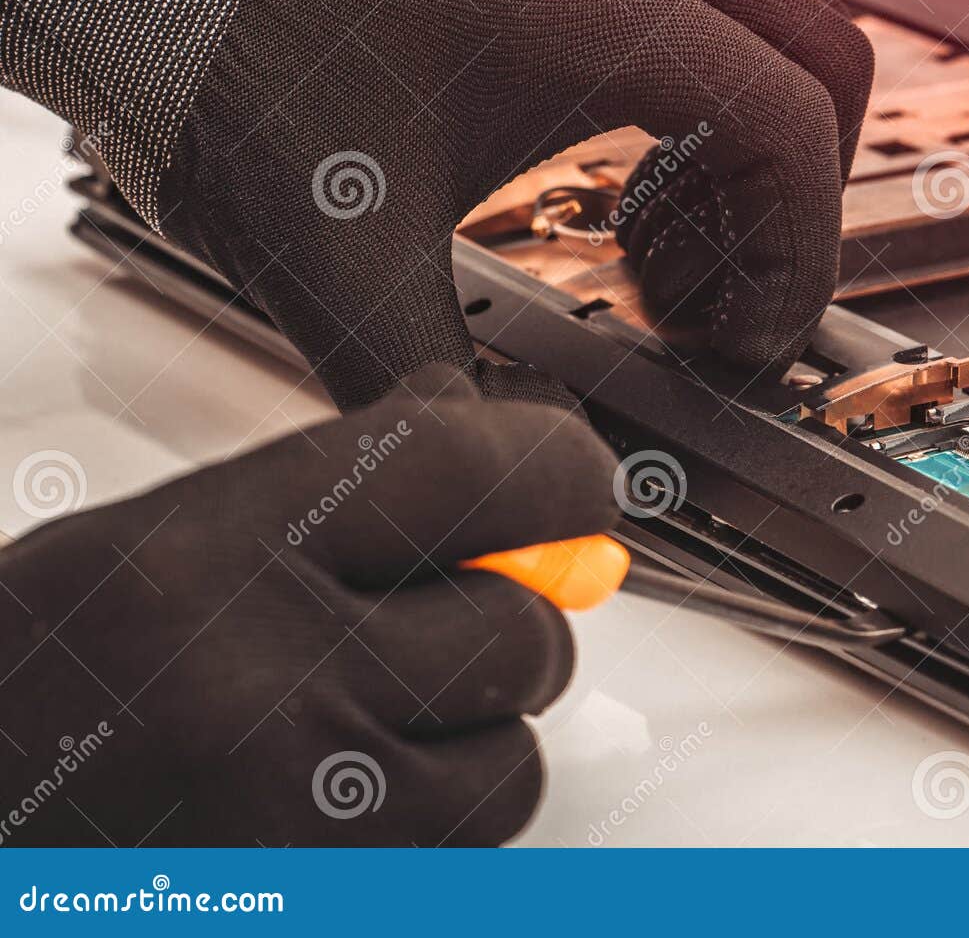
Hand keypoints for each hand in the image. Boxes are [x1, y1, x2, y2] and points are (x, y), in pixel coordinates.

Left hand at [0, 0, 873, 408]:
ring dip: (757, 154)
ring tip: (662, 257)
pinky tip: (623, 190)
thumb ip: (447, 402)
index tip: (749, 338)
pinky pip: (707, 16)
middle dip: (802, 199)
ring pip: (774, 30)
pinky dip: (707, 110)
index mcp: (593, 12)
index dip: (799, 251)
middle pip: (821, 60)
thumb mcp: (351, 278)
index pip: (790, 123)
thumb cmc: (237, 89)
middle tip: (728, 299)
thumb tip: (517, 502)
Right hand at [0, 365, 617, 844]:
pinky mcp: (319, 905)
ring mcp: (292, 816)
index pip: (464, 468)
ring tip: (365, 734)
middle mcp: (260, 678)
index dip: (557, 468)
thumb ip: (335, 474)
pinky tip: (345, 806)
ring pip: (513, 763)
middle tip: (431, 633)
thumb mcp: (166, 534)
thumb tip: (473, 412)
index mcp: (217, 549)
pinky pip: (465, 859)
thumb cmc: (38, 681)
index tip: (581, 483)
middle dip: (507, 629)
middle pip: (522, 630)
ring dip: (472, 745)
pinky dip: (434, 829)